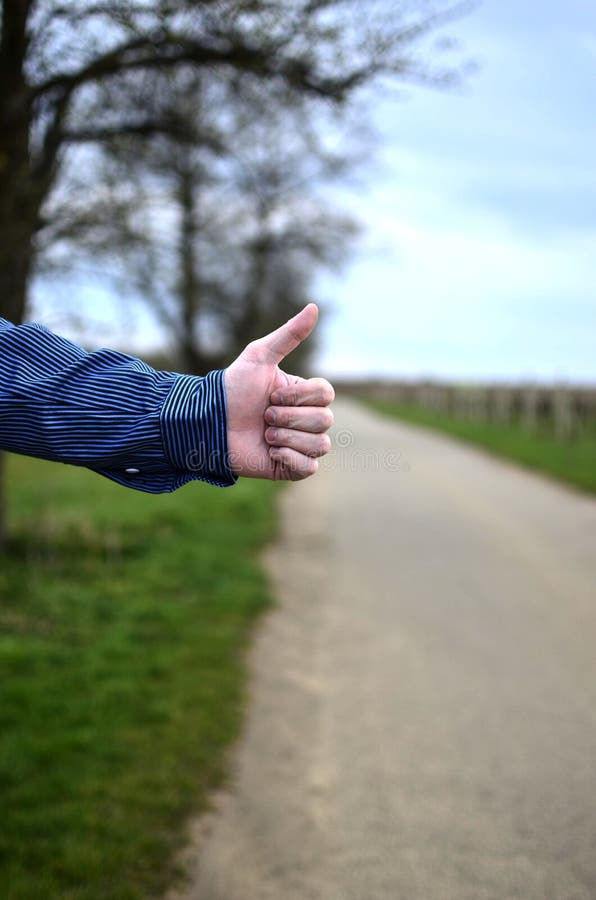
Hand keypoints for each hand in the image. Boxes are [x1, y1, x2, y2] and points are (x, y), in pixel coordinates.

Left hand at [224, 304, 333, 480]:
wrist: (209, 424)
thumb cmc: (232, 389)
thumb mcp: (259, 356)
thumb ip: (289, 334)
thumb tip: (314, 306)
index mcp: (303, 395)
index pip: (327, 395)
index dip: (300, 397)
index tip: (272, 395)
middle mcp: (306, 420)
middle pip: (325, 420)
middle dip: (289, 417)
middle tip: (264, 416)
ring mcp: (301, 445)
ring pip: (320, 444)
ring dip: (287, 437)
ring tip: (265, 434)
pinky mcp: (292, 467)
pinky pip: (309, 467)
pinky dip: (289, 457)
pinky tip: (270, 451)